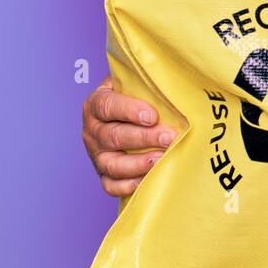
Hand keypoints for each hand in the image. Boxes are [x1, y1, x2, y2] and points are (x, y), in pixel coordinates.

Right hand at [81, 75, 177, 196]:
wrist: (130, 115)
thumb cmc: (138, 98)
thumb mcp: (137, 84)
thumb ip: (148, 82)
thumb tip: (175, 83)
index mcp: (97, 104)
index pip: (107, 105)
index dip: (129, 110)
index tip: (152, 115)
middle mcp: (93, 131)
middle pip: (113, 136)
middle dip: (143, 138)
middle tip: (168, 137)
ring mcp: (97, 155)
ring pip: (111, 164)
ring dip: (137, 164)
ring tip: (161, 160)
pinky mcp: (104, 174)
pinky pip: (111, 185)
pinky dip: (129, 185)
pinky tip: (149, 179)